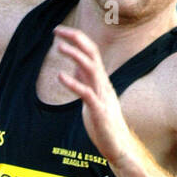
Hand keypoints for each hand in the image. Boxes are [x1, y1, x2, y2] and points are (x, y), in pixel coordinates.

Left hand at [53, 26, 133, 166]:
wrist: (119, 147)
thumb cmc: (104, 124)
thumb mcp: (91, 98)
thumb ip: (85, 82)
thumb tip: (74, 68)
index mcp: (101, 80)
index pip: (91, 51)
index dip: (76, 39)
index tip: (59, 31)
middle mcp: (104, 83)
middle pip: (92, 53)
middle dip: (75, 38)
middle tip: (57, 30)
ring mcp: (102, 96)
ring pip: (91, 68)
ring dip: (75, 55)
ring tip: (59, 46)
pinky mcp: (99, 111)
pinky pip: (86, 93)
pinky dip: (73, 83)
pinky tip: (60, 76)